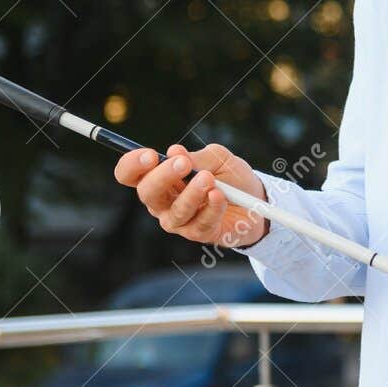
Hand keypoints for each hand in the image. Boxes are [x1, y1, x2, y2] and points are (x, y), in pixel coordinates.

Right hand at [114, 143, 268, 247]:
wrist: (258, 200)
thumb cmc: (231, 177)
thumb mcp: (218, 159)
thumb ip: (198, 157)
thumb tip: (174, 152)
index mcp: (159, 179)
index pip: (129, 174)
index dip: (132, 165)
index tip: (150, 155)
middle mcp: (162, 202)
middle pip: (146, 193)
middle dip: (162, 176)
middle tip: (182, 164)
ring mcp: (178, 221)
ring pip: (175, 211)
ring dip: (192, 193)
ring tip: (208, 179)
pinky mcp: (198, 234)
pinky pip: (201, 223)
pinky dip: (212, 207)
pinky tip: (220, 196)